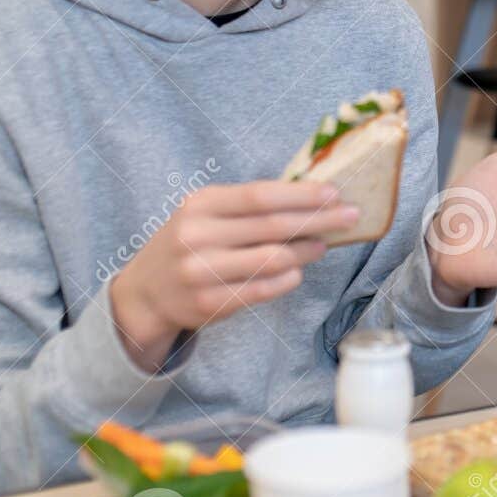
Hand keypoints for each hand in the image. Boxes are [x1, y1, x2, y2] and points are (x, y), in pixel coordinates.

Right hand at [109, 181, 358, 371]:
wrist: (145, 292)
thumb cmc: (189, 243)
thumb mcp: (206, 214)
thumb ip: (250, 206)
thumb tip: (312, 198)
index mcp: (201, 204)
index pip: (260, 195)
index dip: (302, 194)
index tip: (335, 193)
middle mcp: (198, 235)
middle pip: (273, 226)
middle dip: (319, 220)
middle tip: (351, 216)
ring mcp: (201, 271)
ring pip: (273, 259)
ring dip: (306, 251)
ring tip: (322, 245)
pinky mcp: (208, 303)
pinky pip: (263, 289)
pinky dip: (288, 279)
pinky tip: (297, 271)